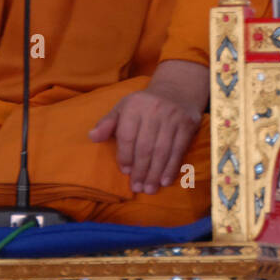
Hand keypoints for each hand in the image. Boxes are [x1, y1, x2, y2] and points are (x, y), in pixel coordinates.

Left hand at [88, 60, 208, 194]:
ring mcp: (173, 117)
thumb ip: (107, 123)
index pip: (128, 135)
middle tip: (137, 187)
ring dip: (155, 174)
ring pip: (162, 151)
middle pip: (146, 146)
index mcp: (134, 105)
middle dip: (140, 170)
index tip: (125, 171)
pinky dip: (171, 168)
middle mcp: (154, 110)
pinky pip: (178, 150)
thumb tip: (92, 137)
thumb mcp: (123, 108)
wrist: (176, 90)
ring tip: (149, 189)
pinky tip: (164, 181)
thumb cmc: (144, 105)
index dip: (125, 156)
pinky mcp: (187, 124)